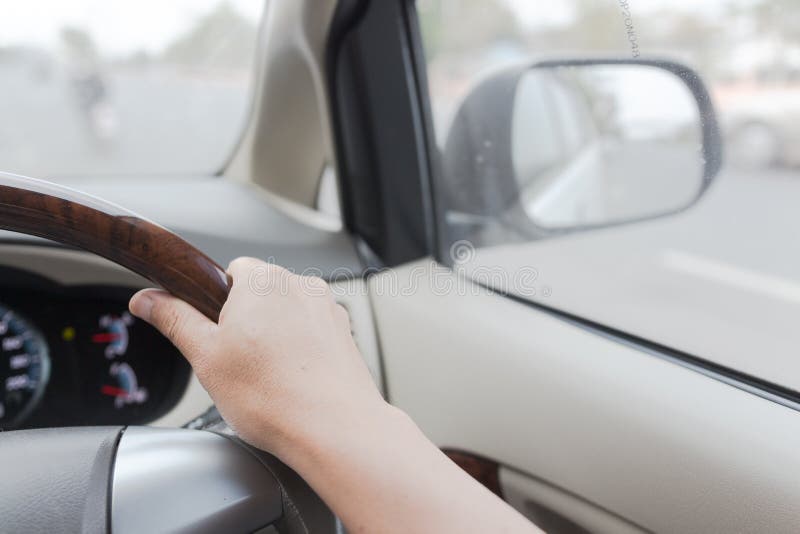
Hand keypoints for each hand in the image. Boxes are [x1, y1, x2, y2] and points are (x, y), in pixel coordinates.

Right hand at [129, 257, 386, 458]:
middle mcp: (301, 285)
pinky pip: (312, 334)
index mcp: (263, 280)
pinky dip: (301, 350)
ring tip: (268, 376)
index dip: (216, 303)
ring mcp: (327, 309)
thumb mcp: (205, 357)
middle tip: (236, 361)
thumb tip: (148, 300)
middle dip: (245, 321)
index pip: (230, 271)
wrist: (332, 428)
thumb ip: (174, 319)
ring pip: (288, 315)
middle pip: (261, 293)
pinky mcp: (344, 334)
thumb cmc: (274, 396)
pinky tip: (293, 380)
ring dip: (274, 336)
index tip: (213, 331)